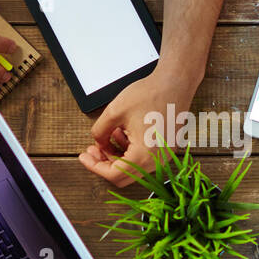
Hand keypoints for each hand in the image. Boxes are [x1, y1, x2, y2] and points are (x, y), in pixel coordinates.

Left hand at [79, 69, 197, 187]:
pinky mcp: (165, 150)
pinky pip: (143, 159)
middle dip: (104, 163)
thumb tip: (98, 142)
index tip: (84, 157)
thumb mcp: (114, 112)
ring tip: (108, 136)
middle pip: (123, 176)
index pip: (113, 174)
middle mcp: (157, 161)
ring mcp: (163, 156)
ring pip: (132, 168)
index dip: (94, 166)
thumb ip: (99, 132)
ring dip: (116, 156)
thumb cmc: (151, 94)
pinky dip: (129, 151)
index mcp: (144, 155)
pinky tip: (122, 135)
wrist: (174, 83)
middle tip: (92, 150)